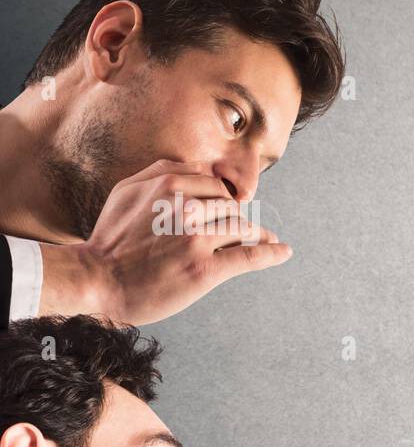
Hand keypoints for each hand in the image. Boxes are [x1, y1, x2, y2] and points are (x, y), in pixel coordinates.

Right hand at [39, 159, 292, 324]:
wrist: (96, 279)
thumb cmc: (111, 239)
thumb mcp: (127, 192)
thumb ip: (161, 173)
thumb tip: (198, 167)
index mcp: (167, 184)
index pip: (214, 184)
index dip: (224, 198)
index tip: (232, 208)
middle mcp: (185, 207)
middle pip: (230, 206)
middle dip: (240, 217)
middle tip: (254, 229)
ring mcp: (196, 238)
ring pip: (241, 228)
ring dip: (260, 234)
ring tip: (269, 239)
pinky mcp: (204, 269)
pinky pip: (249, 256)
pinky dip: (271, 253)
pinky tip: (283, 251)